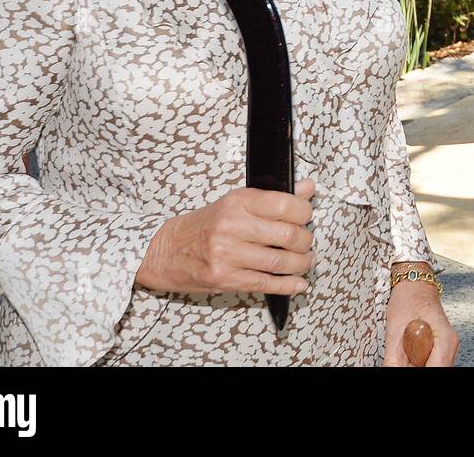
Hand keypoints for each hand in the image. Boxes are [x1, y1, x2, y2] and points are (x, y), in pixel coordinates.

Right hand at [135, 178, 316, 294]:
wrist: (165, 250)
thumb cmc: (204, 225)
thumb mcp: (235, 202)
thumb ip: (273, 198)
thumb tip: (308, 189)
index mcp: (237, 202)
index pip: (284, 204)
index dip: (304, 211)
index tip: (307, 215)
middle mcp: (232, 227)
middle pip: (287, 235)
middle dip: (305, 241)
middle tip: (306, 242)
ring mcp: (228, 255)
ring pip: (280, 262)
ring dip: (301, 264)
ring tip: (305, 261)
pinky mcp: (225, 279)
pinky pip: (265, 283)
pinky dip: (288, 285)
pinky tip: (298, 283)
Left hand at [384, 271, 458, 366]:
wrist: (414, 286)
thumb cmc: (407, 299)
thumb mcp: (394, 332)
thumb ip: (393, 360)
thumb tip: (390, 371)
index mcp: (445, 340)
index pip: (436, 369)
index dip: (418, 371)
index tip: (405, 364)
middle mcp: (451, 346)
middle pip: (436, 369)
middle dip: (417, 367)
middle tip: (403, 357)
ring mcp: (449, 348)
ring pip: (434, 367)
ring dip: (418, 365)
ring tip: (406, 353)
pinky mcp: (442, 349)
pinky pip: (432, 363)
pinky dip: (420, 362)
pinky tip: (411, 354)